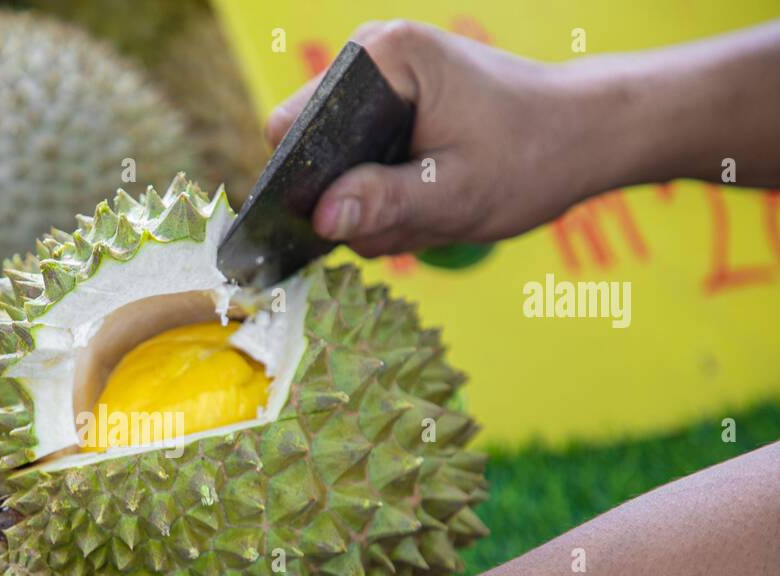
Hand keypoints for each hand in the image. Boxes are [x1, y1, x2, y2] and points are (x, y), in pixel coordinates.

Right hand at [267, 20, 603, 256]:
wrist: (582, 135)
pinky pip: (356, 168)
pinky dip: (386, 197)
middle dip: (356, 200)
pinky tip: (428, 195)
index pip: (293, 127)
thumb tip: (322, 219)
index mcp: (383, 57)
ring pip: (333, 172)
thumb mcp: (456, 194)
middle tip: (419, 209)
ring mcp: (375, 83)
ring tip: (433, 202)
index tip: (360, 209)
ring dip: (376, 206)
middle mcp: (368, 57)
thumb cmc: (532, 156)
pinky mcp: (385, 107)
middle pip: (311, 154)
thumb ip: (385, 203)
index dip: (310, 181)